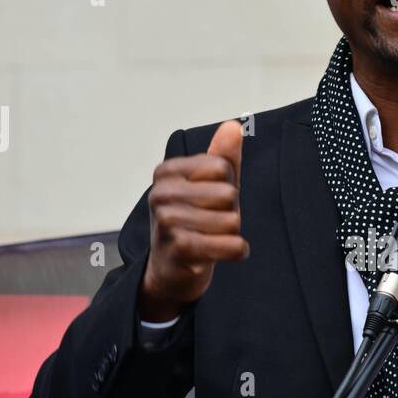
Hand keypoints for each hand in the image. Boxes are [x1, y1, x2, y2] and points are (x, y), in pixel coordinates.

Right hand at [138, 120, 248, 320]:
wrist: (170, 271)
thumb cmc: (191, 225)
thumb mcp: (208, 187)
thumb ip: (222, 157)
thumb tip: (233, 126)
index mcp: (167, 172)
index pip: (223, 167)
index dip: (227, 187)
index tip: (208, 202)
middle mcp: (161, 193)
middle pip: (229, 194)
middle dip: (231, 213)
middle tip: (210, 225)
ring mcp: (166, 220)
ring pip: (232, 220)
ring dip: (231, 235)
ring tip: (211, 239)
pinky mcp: (179, 248)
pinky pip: (231, 245)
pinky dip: (237, 251)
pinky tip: (223, 254)